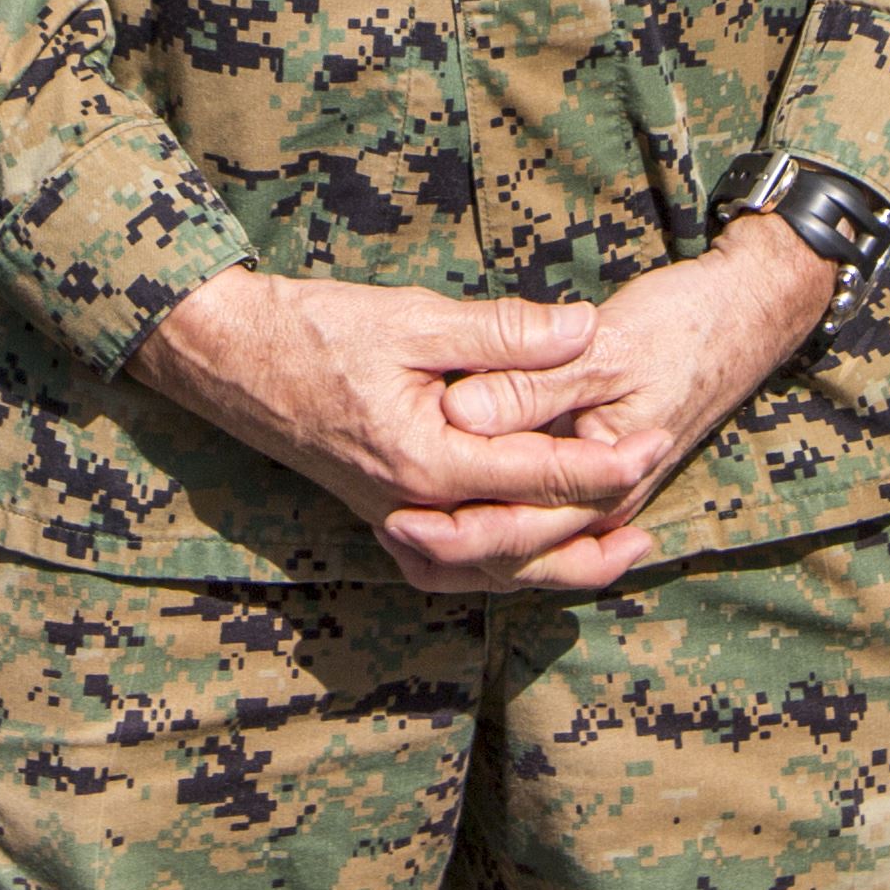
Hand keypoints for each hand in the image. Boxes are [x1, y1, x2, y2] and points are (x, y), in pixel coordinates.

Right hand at [130, 267, 647, 575]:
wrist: (233, 360)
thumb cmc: (319, 331)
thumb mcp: (416, 319)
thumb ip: (503, 332)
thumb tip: (583, 328)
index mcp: (428, 462)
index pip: (537, 478)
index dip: (605, 465)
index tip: (657, 440)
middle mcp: (414, 510)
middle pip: (525, 545)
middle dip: (596, 525)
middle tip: (656, 503)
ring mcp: (395, 523)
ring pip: (493, 569)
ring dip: (559, 564)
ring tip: (620, 551)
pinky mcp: (384, 519)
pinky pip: (455, 567)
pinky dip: (503, 569)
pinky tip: (535, 556)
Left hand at [389, 221, 839, 593]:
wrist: (748, 313)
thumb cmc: (683, 323)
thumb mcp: (603, 346)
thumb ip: (529, 381)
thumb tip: (460, 413)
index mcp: (609, 478)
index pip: (521, 527)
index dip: (455, 528)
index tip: (398, 516)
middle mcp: (610, 501)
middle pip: (520, 550)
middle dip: (451, 550)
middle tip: (388, 530)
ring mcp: (608, 493)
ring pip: (530, 544)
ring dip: (471, 547)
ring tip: (405, 536)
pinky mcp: (602, 472)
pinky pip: (543, 520)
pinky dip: (498, 525)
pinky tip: (454, 508)